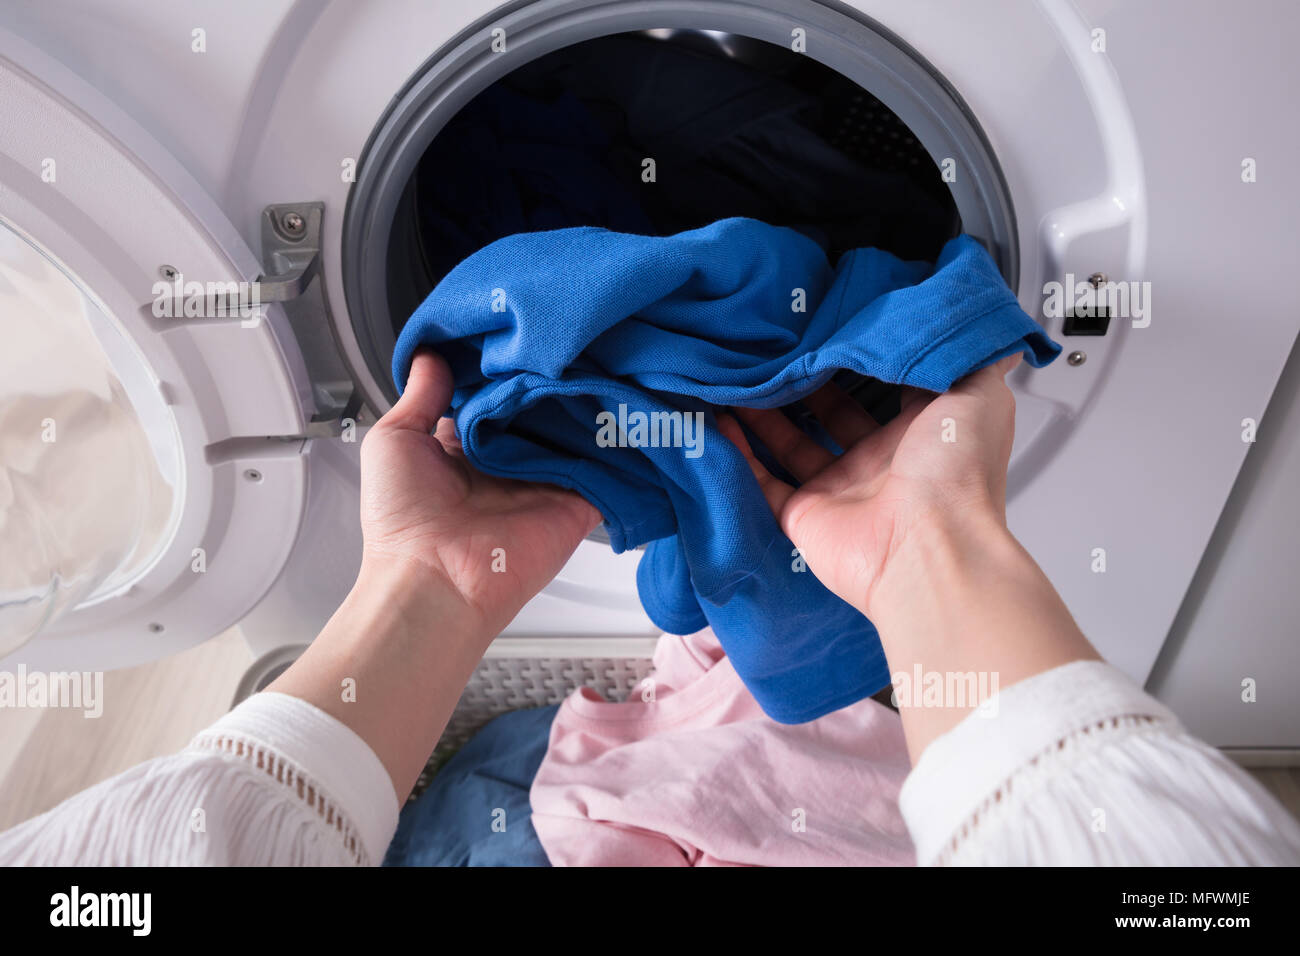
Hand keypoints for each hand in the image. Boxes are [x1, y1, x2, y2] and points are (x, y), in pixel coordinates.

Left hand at [359, 350, 600, 633]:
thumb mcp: (394, 441)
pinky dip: (617, 443)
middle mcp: (508, 464)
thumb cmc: (402, 520)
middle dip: (550, 380)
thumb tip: (431, 354)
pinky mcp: (576, 505)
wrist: (434, 581)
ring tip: (597, 360)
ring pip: (576, 433)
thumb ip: (420, 396)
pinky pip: (607, 470)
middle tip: (564, 342)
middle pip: (540, 411)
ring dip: (586, 403)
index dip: (507, 369)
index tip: (520, 335)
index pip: (497, 398)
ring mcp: (544, 484)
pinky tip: (621, 404)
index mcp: (465, 448)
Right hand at [719, 355, 1021, 619]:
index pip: (884, 384)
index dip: (857, 356)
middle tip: (777, 347)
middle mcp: (879, 460)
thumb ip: (970, 356)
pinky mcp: (805, 517)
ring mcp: (840, 490)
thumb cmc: (957, 474)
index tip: (830, 323)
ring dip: (764, 411)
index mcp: (918, 431)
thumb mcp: (979, 393)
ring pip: (791, 443)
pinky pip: (763, 482)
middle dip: (804, 380)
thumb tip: (968, 325)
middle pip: (831, 411)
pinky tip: (719, 421)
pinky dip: (739, 454)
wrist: (928, 547)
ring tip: (739, 375)